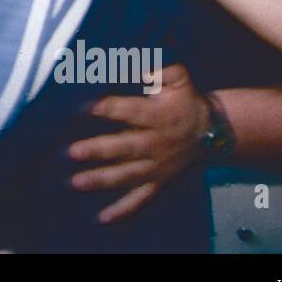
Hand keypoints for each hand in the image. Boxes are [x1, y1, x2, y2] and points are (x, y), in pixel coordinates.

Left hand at [67, 63, 210, 223]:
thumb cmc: (184, 98)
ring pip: (127, 176)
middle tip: (69, 152)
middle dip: (96, 151)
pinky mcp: (158, 182)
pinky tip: (101, 219)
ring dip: (100, 180)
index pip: (128, 111)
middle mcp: (156, 143)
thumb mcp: (176, 76)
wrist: (211, 130)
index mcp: (159, 115)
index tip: (80, 107)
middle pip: (124, 148)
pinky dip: (122, 210)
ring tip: (74, 182)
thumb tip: (129, 63)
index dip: (105, 108)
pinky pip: (141, 199)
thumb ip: (155, 67)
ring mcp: (156, 166)